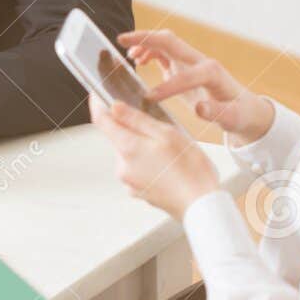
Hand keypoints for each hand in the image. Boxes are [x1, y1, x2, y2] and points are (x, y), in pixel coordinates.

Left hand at [89, 95, 218, 218]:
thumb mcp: (167, 134)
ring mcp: (129, 181)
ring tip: (170, 150)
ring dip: (143, 146)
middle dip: (132, 128)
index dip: (98, 104)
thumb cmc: (191, 170)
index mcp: (128, 148)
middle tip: (159, 126)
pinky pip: (137, 168)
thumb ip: (137, 119)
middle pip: (117, 137)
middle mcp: (122, 166)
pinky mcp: (138, 191)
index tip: (98, 94)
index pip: (101, 120)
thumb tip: (115, 107)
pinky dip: (147, 162)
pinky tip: (167, 165)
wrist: (201, 206)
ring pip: (129, 153)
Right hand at [117, 29, 274, 146]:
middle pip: (170, 41)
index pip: (186, 75)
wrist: (245, 108)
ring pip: (164, 44)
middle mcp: (200, 62)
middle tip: (121, 40)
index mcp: (212, 73)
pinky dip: (148, 52)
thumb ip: (217, 113)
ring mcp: (191, 62)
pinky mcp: (184, 66)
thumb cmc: (239, 114)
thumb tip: (200, 108)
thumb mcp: (233, 118)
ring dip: (145, 44)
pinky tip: (138, 61)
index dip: (167, 85)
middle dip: (146, 38)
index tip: (149, 97)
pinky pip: (163, 53)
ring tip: (128, 55)